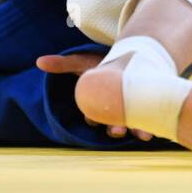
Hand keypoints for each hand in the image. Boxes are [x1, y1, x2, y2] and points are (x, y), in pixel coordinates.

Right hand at [36, 52, 153, 140]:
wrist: (132, 58)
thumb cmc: (105, 64)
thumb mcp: (84, 62)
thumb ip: (64, 64)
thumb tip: (39, 61)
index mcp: (98, 105)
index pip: (92, 116)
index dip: (93, 117)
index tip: (93, 118)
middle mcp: (113, 113)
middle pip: (111, 126)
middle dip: (113, 128)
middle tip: (115, 130)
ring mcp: (130, 113)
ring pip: (131, 128)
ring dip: (134, 131)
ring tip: (141, 134)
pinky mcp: (145, 110)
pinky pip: (147, 124)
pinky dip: (150, 128)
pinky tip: (152, 130)